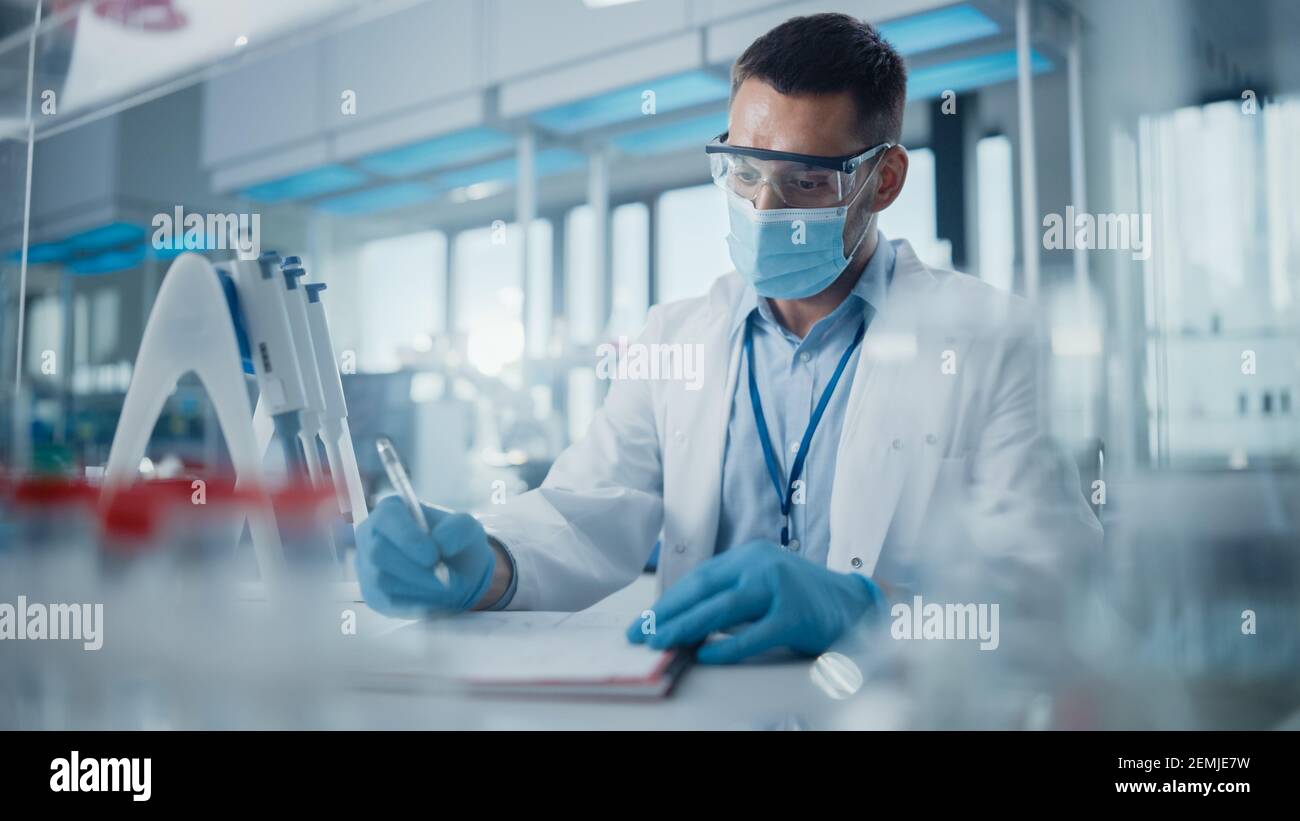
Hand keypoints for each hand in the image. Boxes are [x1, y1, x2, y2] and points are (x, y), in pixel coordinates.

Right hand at [355, 496, 495, 615]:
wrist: (457, 573)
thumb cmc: (456, 543)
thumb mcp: (467, 528)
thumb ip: (457, 529)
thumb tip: (440, 545)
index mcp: (391, 511)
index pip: (388, 519)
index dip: (408, 538)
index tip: (433, 556)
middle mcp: (371, 536)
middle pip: (379, 553)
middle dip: (417, 570)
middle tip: (447, 578)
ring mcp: (368, 566)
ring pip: (383, 580)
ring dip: (419, 587)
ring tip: (445, 586)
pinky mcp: (373, 594)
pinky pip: (387, 602)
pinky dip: (415, 603)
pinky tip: (433, 598)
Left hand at [625, 540, 881, 663]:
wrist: (855, 606)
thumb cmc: (802, 598)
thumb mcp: (763, 584)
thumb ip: (729, 595)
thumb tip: (682, 621)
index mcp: (750, 555)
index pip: (700, 577)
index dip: (670, 600)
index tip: (645, 620)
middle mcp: (763, 564)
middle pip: (705, 589)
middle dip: (668, 613)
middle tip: (641, 633)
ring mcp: (781, 588)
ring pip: (723, 608)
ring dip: (686, 626)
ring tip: (661, 643)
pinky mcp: (796, 615)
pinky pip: (754, 634)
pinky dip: (727, 646)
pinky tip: (705, 655)